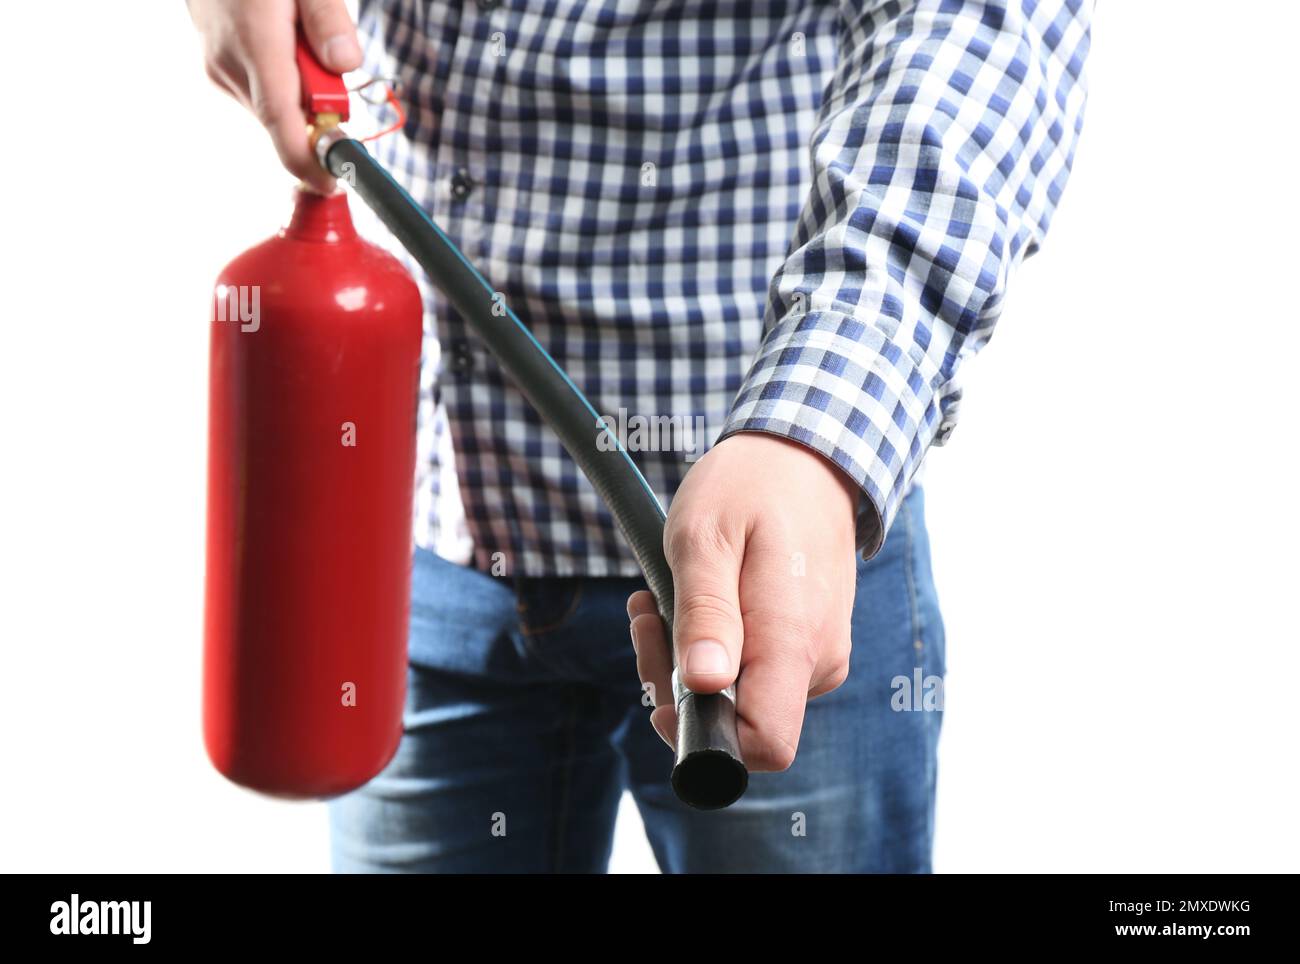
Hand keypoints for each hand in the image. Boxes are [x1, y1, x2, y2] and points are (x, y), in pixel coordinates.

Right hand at [188, 0, 361, 191]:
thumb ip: (329, 20)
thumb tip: (345, 63)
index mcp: (256, 43)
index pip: (281, 122)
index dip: (307, 161)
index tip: (332, 181)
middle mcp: (230, 65)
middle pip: (286, 120)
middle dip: (318, 113)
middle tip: (328, 67)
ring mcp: (219, 71)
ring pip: (275, 110)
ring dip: (301, 96)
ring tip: (299, 43)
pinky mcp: (217, 72)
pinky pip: (263, 97)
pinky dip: (284, 87)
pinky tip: (284, 49)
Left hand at [627, 432, 858, 770]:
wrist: (805, 456)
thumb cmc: (750, 487)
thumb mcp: (705, 539)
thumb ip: (705, 615)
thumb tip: (704, 686)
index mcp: (794, 641)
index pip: (766, 744)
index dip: (706, 739)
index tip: (664, 693)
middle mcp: (818, 661)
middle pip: (741, 725)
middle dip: (679, 685)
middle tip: (647, 616)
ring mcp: (818, 654)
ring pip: (742, 700)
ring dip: (689, 661)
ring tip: (664, 596)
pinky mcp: (809, 644)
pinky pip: (755, 672)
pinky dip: (714, 647)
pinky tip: (694, 599)